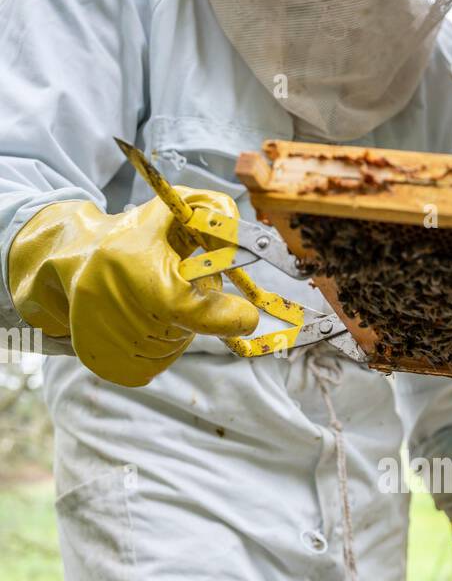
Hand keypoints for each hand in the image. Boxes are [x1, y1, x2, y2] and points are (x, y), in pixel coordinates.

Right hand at [9, 194, 259, 386]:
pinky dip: (156, 345)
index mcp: (141, 277)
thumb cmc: (132, 237)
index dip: (228, 317)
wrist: (75, 263)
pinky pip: (156, 365)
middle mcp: (123, 316)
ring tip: (150, 300)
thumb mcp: (170, 212)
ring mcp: (115, 348)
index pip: (198, 313)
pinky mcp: (111, 369)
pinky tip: (139, 319)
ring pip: (176, 347)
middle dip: (195, 310)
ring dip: (175, 327)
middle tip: (175, 287)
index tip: (247, 315)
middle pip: (191, 330)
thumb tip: (240, 233)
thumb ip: (212, 213)